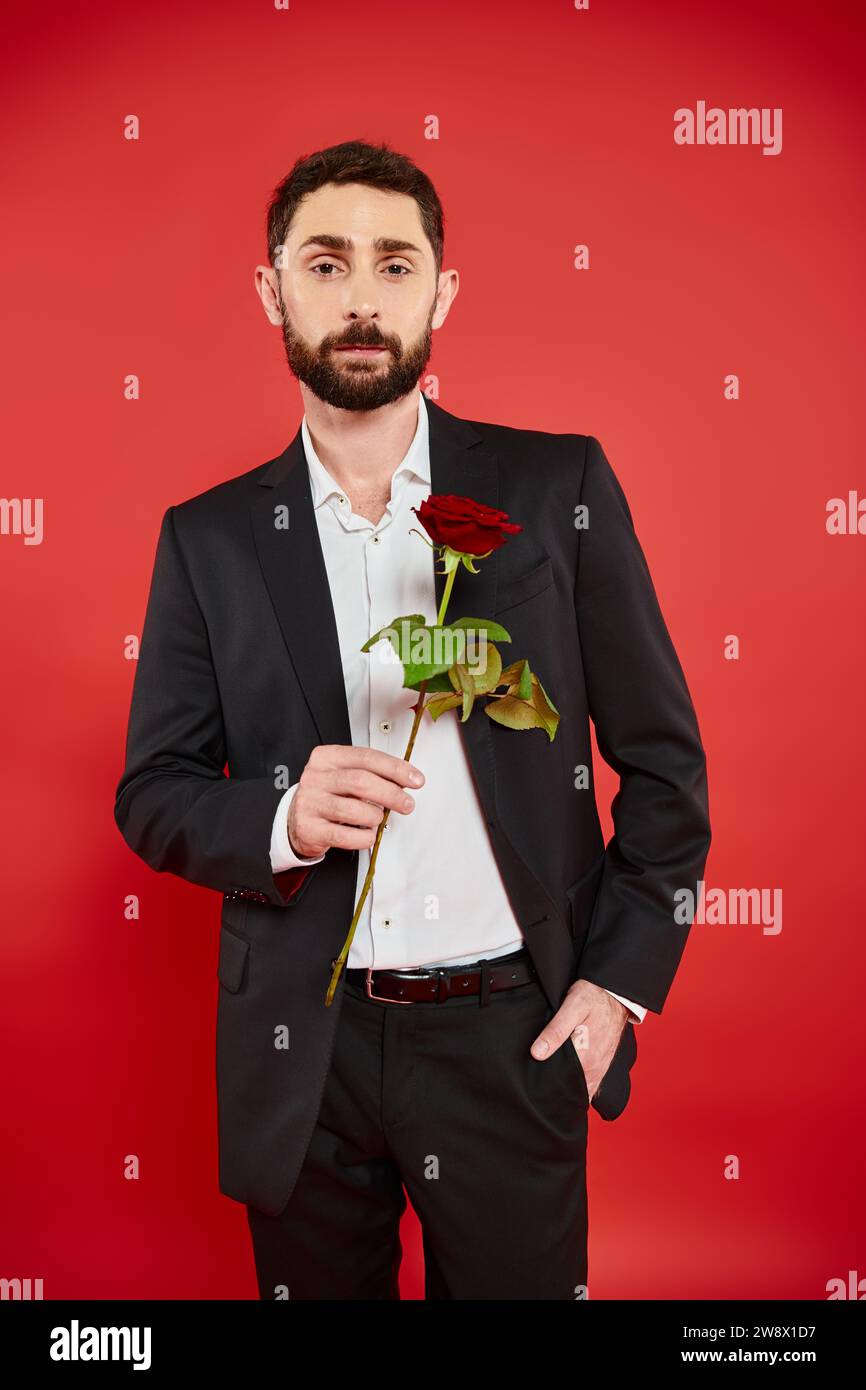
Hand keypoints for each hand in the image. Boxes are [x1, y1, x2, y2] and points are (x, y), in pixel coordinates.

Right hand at [287, 744, 424, 858]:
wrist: (295, 819)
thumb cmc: (327, 795)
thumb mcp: (343, 775)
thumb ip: (370, 774)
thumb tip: (404, 780)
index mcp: (326, 757)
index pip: (366, 757)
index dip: (395, 768)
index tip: (415, 779)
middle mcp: (316, 777)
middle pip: (361, 781)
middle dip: (391, 793)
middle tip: (407, 803)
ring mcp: (310, 802)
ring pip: (354, 809)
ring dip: (376, 816)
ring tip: (380, 819)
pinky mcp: (309, 827)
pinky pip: (344, 834)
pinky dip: (364, 837)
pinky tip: (369, 834)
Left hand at [530, 979, 627, 1099]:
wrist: (614, 993)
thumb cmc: (592, 998)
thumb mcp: (571, 1008)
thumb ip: (555, 1031)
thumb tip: (537, 1053)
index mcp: (586, 1057)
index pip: (561, 1082)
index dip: (546, 1085)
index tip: (534, 1084)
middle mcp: (595, 1067)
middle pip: (570, 1088)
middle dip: (555, 1089)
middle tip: (538, 1084)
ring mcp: (600, 1067)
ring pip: (581, 1089)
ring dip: (567, 1088)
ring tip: (550, 1084)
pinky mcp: (602, 1064)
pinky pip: (591, 1084)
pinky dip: (579, 1086)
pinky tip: (567, 1081)